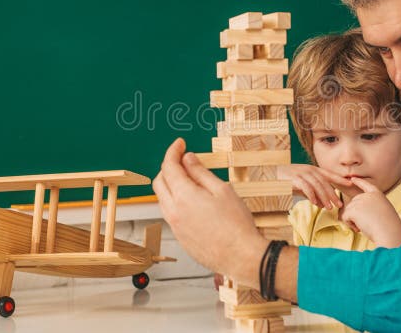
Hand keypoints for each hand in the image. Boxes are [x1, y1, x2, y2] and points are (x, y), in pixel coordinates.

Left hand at [153, 138, 267, 285]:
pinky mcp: (180, 238)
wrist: (240, 256)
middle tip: (183, 160)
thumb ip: (200, 172)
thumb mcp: (222, 190)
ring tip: (190, 180)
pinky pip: (170, 214)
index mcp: (183, 196)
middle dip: (168, 167)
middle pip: (159, 182)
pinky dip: (176, 202)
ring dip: (171, 185)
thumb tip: (187, 159)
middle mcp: (173, 212)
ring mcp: (175, 227)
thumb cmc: (236, 225)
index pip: (169, 167)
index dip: (173, 151)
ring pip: (163, 199)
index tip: (179, 144)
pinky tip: (193, 202)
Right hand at [278, 164, 351, 208]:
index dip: (340, 179)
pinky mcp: (294, 178)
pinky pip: (306, 187)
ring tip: (328, 207)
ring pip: (317, 185)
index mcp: (312, 170)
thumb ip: (311, 193)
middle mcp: (309, 170)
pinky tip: (314, 203)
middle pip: (325, 182)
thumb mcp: (301, 185)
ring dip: (324, 197)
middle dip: (333, 194)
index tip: (350, 184)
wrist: (270, 174)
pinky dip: (311, 195)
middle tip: (339, 205)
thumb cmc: (286, 181)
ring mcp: (301, 173)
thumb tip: (322, 204)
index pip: (329, 175)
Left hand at [339, 178, 400, 247]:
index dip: (359, 181)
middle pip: (353, 203)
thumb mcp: (384, 211)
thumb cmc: (389, 227)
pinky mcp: (353, 209)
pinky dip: (350, 225)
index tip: (352, 178)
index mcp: (378, 195)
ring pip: (348, 211)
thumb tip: (357, 209)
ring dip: (353, 221)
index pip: (366, 185)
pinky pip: (344, 217)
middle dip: (356, 215)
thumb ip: (372, 206)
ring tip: (365, 226)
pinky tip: (360, 228)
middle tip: (367, 224)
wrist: (389, 233)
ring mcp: (360, 201)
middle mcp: (367, 195)